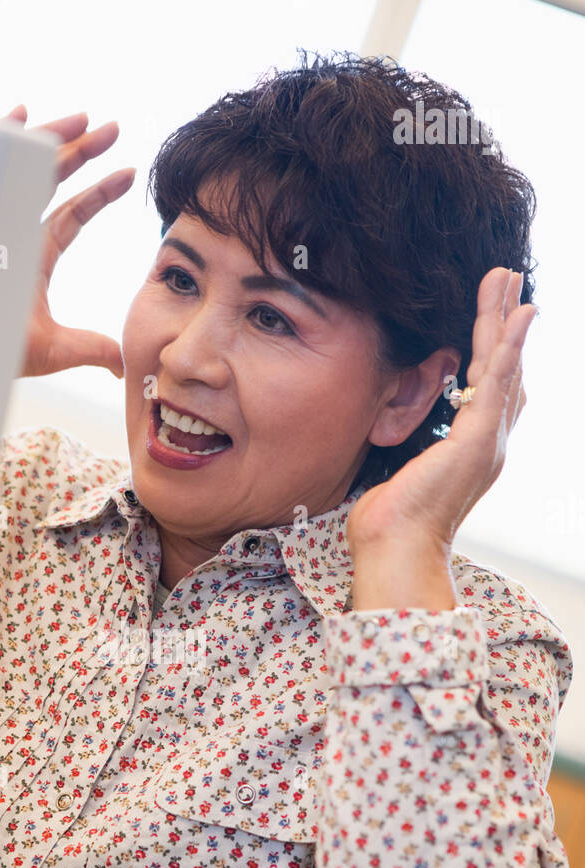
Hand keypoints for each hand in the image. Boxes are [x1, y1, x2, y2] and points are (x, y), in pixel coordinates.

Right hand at [0, 105, 134, 379]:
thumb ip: (91, 349)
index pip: (74, 214)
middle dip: (82, 151)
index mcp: (34, 255)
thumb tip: (122, 365)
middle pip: (51, 179)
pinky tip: (21, 114)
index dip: (101, 192)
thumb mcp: (55, 349)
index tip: (130, 172)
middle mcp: (13, 231)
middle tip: (112, 128)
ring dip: (53, 137)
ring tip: (84, 119)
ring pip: (23, 166)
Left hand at [347, 267, 535, 557]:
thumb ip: (406, 450)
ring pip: (503, 366)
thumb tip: (390, 434)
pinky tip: (517, 315)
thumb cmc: (388, 524)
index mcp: (471, 453)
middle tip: (509, 281)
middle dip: (505, 324)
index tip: (495, 320)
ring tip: (509, 279)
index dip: (497, 353)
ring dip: (506, 319)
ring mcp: (488, 442)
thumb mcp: (396, 474)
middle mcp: (488, 446)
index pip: (489, 392)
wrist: (395, 550)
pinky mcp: (479, 439)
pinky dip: (510, 345)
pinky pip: (499, 381)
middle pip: (505, 371)